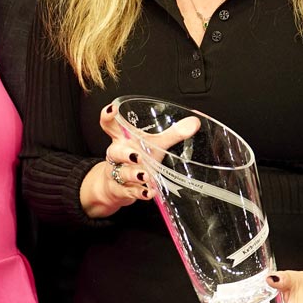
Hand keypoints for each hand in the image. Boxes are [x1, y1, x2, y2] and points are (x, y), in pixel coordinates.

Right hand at [78, 105, 198, 218]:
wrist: (116, 186)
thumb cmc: (138, 159)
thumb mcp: (154, 145)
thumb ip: (172, 134)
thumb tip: (194, 122)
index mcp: (122, 140)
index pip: (110, 126)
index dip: (108, 116)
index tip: (112, 109)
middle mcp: (117, 156)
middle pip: (114, 152)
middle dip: (124, 154)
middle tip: (137, 156)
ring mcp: (117, 174)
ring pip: (122, 173)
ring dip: (133, 175)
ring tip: (145, 176)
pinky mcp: (121, 190)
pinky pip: (129, 192)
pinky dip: (140, 193)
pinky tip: (149, 193)